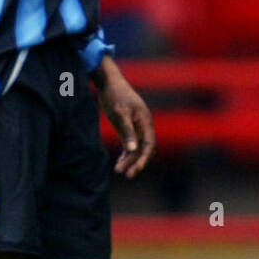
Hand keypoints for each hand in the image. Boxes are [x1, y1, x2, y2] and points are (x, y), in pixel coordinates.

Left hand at [94, 57, 154, 176]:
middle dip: (137, 163)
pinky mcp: (128, 127)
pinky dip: (125, 154)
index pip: (149, 144)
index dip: (144, 158)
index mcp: (145, 121)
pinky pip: (130, 144)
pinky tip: (119, 163)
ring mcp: (136, 126)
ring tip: (118, 171)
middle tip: (127, 175)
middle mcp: (143, 125)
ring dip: (129, 160)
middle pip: (145, 148)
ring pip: (136, 148)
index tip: (136, 169)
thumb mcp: (120, 114)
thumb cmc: (114, 95)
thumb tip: (133, 150)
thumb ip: (127, 132)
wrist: (108, 82)